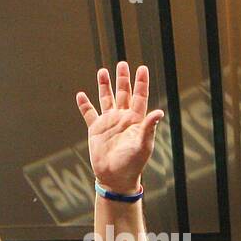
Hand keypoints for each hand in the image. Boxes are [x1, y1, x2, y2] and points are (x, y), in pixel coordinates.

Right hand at [76, 61, 163, 191]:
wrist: (115, 177)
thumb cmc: (133, 163)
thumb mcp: (143, 145)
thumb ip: (149, 127)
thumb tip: (159, 112)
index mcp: (136, 120)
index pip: (140, 96)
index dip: (141, 82)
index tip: (142, 68)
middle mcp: (122, 118)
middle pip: (123, 93)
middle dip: (123, 79)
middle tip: (123, 64)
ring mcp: (109, 123)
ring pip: (106, 99)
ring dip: (104, 86)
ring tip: (103, 71)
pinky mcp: (95, 130)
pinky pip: (89, 114)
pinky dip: (84, 105)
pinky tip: (81, 95)